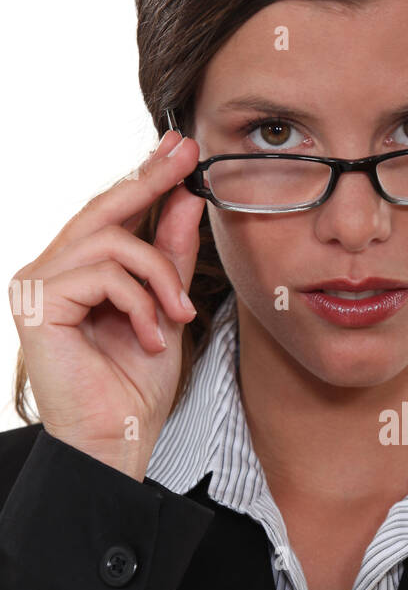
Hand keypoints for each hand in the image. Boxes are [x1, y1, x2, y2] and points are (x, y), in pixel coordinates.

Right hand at [8, 129, 203, 479]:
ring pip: (111, 242)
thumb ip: (170, 256)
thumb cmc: (134, 389)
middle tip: (187, 158)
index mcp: (74, 270)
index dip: (145, 175)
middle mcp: (48, 269)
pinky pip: (104, 274)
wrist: (117, 442)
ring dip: (160, 277)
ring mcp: (37, 284)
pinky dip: (140, 303)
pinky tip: (151, 337)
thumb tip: (184, 196)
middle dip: (151, 181)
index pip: (111, 211)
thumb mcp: (165, 309)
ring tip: (177, 317)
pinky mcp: (39, 302)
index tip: (179, 146)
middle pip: (103, 209)